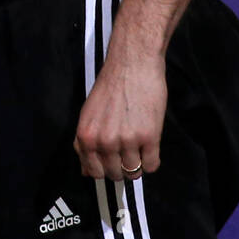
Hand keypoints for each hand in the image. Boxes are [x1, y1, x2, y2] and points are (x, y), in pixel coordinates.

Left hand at [73, 52, 166, 181]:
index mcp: (86, 136)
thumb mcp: (88, 113)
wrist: (133, 63)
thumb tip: (85, 170)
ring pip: (134, 172)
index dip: (104, 168)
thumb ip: (85, 142)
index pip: (93, 172)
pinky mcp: (149, 137)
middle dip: (121, 166)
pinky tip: (150, 145)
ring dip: (137, 163)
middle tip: (127, 150)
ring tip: (139, 144)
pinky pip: (152, 165)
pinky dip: (152, 160)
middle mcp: (104, 141)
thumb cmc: (111, 85)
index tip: (111, 162)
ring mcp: (127, 141)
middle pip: (114, 175)